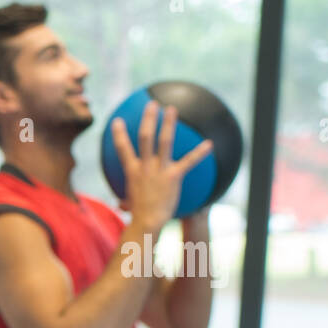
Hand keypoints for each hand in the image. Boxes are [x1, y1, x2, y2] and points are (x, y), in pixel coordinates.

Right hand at [111, 101, 212, 232]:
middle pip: (145, 138)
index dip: (119, 134)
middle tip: (152, 104)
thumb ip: (127, 198)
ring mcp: (158, 171)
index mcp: (133, 172)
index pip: (122, 149)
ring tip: (171, 109)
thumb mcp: (130, 202)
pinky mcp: (173, 177)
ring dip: (167, 124)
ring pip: (163, 142)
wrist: (146, 222)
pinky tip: (209, 144)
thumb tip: (121, 204)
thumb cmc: (139, 215)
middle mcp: (144, 167)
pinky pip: (188, 162)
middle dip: (148, 119)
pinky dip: (199, 153)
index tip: (118, 121)